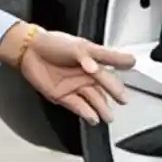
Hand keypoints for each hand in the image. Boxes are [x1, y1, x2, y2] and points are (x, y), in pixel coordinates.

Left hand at [0, 24, 136, 124]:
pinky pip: (78, 106)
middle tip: (124, 100)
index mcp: (91, 60)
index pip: (110, 68)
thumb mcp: (77, 46)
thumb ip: (90, 58)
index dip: (120, 71)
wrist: (29, 51)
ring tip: (109, 117)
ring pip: (93, 99)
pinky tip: (93, 118)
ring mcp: (74, 86)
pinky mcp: (63, 96)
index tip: (132, 74)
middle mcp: (84, 74)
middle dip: (114, 93)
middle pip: (103, 86)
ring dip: (102, 108)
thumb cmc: (52, 44)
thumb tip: (97, 69)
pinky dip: (86, 113)